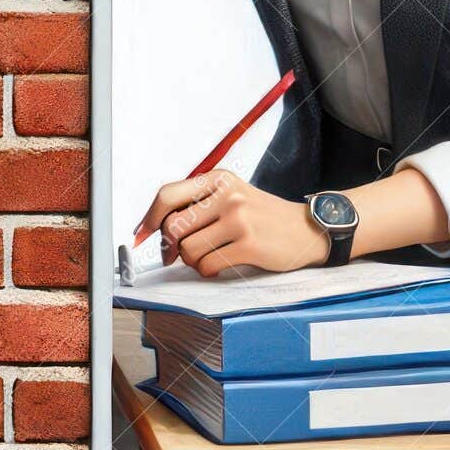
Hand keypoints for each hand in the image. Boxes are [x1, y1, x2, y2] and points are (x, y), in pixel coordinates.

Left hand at [144, 169, 328, 276]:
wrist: (307, 229)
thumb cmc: (263, 216)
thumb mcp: (231, 196)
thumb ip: (198, 206)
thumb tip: (156, 229)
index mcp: (218, 180)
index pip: (167, 195)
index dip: (149, 218)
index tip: (141, 234)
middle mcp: (227, 195)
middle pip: (173, 227)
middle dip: (170, 247)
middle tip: (176, 255)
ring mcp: (239, 219)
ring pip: (188, 249)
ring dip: (192, 261)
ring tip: (208, 257)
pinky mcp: (249, 244)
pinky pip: (208, 264)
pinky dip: (207, 270)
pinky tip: (220, 265)